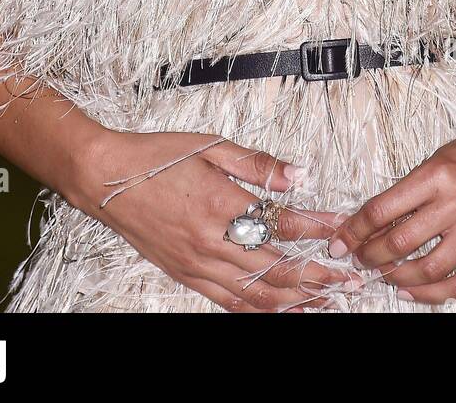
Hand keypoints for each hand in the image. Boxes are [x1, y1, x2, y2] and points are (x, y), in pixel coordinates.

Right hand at [75, 129, 363, 312]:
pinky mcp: (187, 276)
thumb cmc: (156, 157)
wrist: (105, 177)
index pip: (282, 222)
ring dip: (297, 300)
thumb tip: (299, 174)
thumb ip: (256, 164)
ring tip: (328, 302)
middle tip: (351, 280)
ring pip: (257, 295)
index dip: (318, 229)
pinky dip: (261, 310)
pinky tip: (282, 310)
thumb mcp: (209, 146)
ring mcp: (197, 264)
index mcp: (220, 203)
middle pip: (277, 268)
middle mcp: (211, 241)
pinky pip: (230, 303)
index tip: (344, 229)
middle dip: (319, 277)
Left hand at [325, 116, 455, 304]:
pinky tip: (414, 292)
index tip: (341, 240)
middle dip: (371, 256)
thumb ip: (412, 188)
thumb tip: (374, 219)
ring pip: (428, 268)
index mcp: (438, 173)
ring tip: (384, 276)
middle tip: (359, 259)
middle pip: (401, 241)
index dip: (356, 229)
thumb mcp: (441, 156)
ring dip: (398, 277)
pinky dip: (433, 294)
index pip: (383, 208)